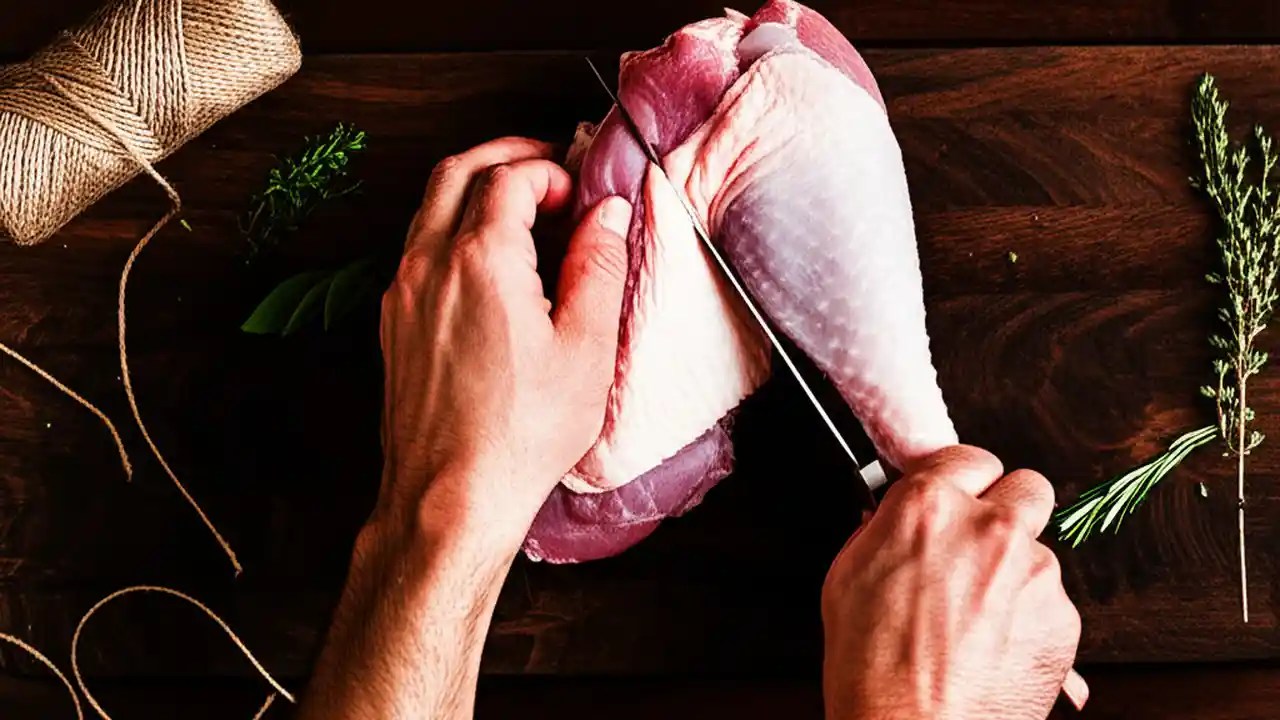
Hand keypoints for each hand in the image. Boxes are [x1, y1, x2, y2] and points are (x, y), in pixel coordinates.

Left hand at [378, 136, 631, 545]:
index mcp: (481, 261)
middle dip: (505, 156)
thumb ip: (598, 268)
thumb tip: (607, 214)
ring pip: (428, 206)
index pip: (511, 177)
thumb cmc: (521, 434)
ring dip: (473, 188)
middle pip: (458, 171)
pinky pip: (417, 248)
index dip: (550, 171)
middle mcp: (429, 265)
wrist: (450, 497)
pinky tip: (485, 259)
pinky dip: (449, 226)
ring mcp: (403, 294)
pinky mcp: (393, 323)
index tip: (578, 193)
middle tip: (545, 166)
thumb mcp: (586, 351)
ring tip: (518, 206)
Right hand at [821, 446, 1081, 719]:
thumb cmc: (872, 666)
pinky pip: (1053, 602)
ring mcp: (1033, 572)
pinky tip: (994, 646)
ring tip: (976, 619)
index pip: (970, 457)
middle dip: (1007, 511)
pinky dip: (1030, 619)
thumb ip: (885, 528)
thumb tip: (899, 516)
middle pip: (1027, 487)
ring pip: (1040, 551)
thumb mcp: (849, 574)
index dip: (964, 480)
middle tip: (980, 545)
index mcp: (928, 507)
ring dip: (1016, 574)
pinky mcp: (1062, 617)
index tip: (961, 496)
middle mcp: (989, 529)